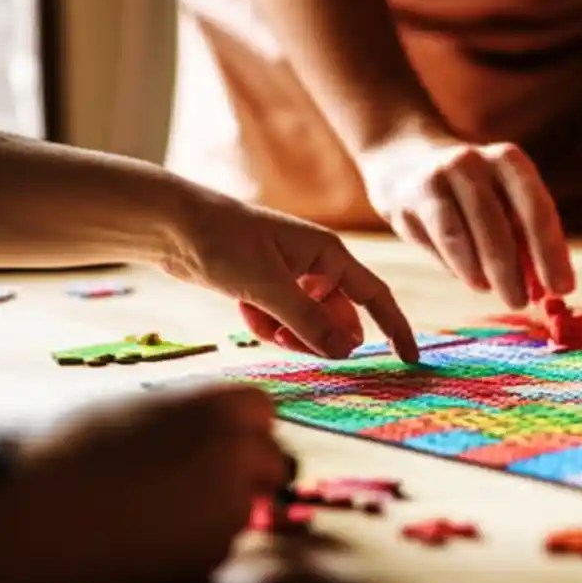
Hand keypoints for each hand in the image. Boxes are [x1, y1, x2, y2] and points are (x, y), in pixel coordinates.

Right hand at [0, 384, 286, 582]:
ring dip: (221, 511)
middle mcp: (241, 450)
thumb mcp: (142, 406)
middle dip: (250, 473)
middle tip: (202, 483)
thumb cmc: (75, 448)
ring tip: (160, 512)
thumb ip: (190, 414)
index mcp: (221, 404)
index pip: (263, 412)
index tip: (226, 441)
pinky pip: (221, 544)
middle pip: (275, 461)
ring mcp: (235, 503)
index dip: (245, 429)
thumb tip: (210, 428)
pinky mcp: (217, 550)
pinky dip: (197, 545)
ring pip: (249, 507)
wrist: (42, 511)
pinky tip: (150, 539)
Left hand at [159, 178, 417, 361]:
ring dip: (290, 334)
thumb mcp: (268, 287)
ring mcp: (292, 276)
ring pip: (308, 323)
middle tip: (295, 343)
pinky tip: (245, 313)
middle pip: (339, 318)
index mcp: (329, 254)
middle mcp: (317, 265)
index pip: (376, 296)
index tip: (409, 359)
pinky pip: (282, 320)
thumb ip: (308, 322)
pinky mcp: (267, 285)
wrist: (172, 224)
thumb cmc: (223, 242)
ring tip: (264, 327)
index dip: (395, 328)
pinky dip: (267, 324)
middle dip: (320, 337)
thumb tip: (346, 353)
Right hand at [357, 136, 573, 308]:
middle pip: (498, 227)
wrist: (407, 162)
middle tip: (523, 303)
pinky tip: (475, 281)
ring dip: (485, 274)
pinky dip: (459, 267)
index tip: (563, 288)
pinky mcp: (410, 198)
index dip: (551, 252)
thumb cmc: (475, 194)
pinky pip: (438, 242)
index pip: (537, 209)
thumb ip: (527, 239)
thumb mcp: (506, 203)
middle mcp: (473, 162)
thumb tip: (549, 287)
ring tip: (500, 294)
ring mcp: (438, 178)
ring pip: (463, 238)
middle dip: (513, 272)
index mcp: (509, 161)